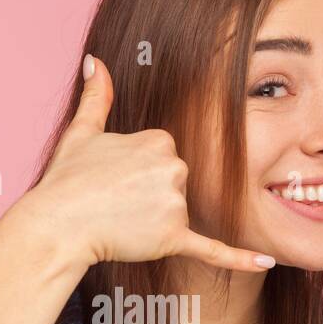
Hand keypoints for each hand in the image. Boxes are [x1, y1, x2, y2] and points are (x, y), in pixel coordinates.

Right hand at [12, 54, 275, 273]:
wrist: (56, 225)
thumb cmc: (65, 181)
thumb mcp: (82, 133)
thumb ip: (97, 97)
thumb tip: (96, 62)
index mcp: (160, 139)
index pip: (166, 158)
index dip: (140, 173)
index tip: (115, 179)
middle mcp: (174, 167)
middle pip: (176, 184)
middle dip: (150, 196)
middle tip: (115, 202)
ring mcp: (175, 203)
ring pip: (179, 214)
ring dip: (156, 222)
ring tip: (120, 221)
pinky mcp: (173, 237)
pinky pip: (213, 249)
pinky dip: (239, 258)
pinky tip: (266, 261)